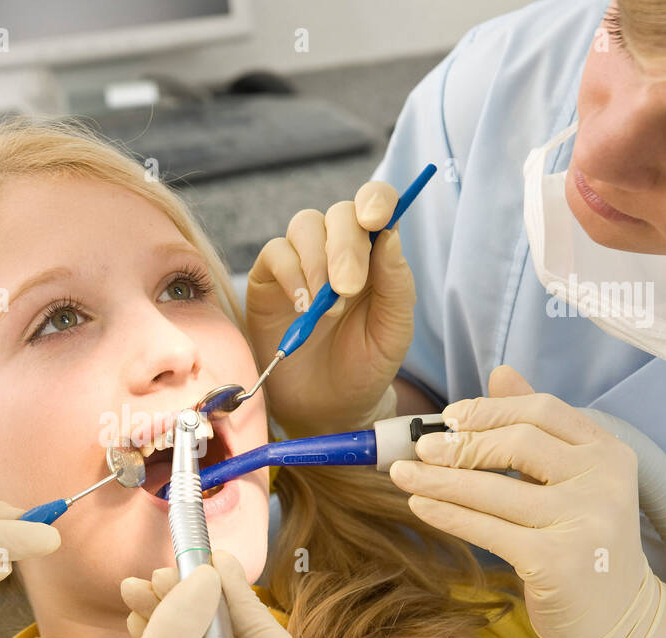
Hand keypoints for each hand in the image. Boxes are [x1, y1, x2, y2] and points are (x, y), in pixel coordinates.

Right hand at [246, 181, 412, 437]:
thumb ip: (396, 284)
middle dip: (345, 247)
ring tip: (324, 306)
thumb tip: (389, 233)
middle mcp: (337, 250)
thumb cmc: (365, 368)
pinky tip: (302, 306)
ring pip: (304, 225)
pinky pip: (275, 253)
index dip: (376, 201)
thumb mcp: (393, 332)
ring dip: (317, 261)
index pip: (376, 204)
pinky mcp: (269, 280)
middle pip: (339, 214)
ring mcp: (301, 262)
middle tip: (347, 289)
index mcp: (375, 255)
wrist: (327, 409)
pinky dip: (290, 274)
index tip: (376, 221)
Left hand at [387, 366, 665, 637]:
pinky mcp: (555, 562)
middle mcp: (603, 481)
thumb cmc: (584, 544)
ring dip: (439, 479)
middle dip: (460, 443)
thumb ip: (540, 428)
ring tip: (401, 473)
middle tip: (418, 448)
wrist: (620, 621)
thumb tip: (500, 372)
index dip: (489, 409)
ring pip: (495, 488)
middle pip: (518, 443)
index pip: (543, 410)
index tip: (448, 417)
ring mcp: (582, 521)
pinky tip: (419, 505)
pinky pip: (486, 528)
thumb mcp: (574, 480)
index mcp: (608, 452)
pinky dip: (447, 514)